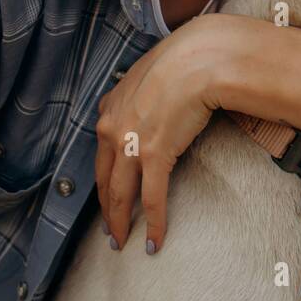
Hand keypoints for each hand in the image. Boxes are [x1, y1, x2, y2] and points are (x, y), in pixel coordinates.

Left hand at [94, 15, 235, 254]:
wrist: (199, 59)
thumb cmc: (183, 59)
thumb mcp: (149, 73)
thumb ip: (141, 92)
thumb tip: (151, 98)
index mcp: (110, 108)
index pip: (101, 154)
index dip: (104, 179)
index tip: (107, 195)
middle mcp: (112, 128)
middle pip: (104, 179)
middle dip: (106, 209)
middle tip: (110, 230)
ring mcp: (131, 144)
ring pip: (120, 195)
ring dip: (121, 222)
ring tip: (123, 242)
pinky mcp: (155, 156)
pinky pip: (152, 199)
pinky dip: (154, 223)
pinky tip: (155, 240)